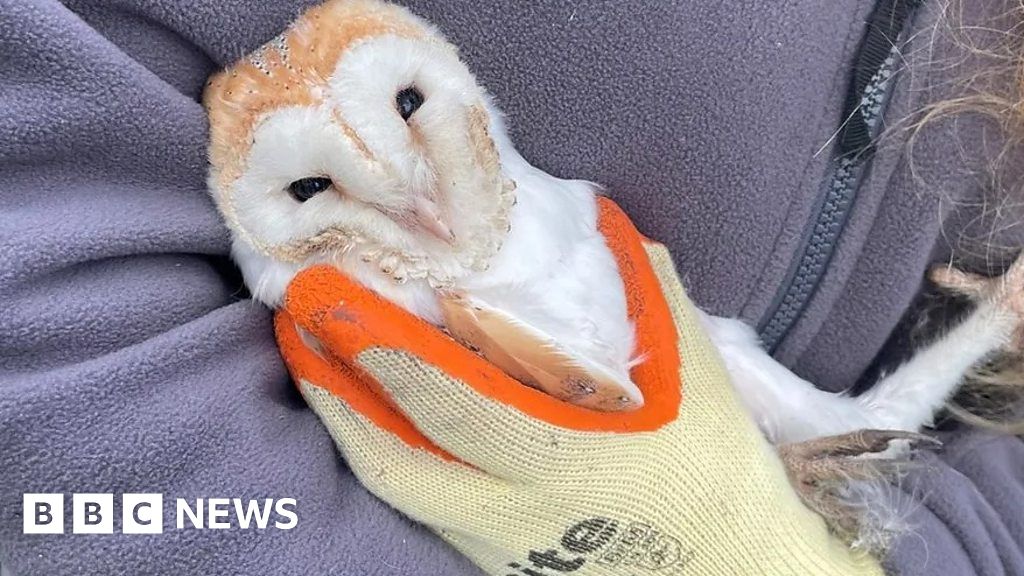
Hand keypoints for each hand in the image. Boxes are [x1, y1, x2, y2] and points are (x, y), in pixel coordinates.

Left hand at [275, 199, 880, 574]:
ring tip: (318, 365)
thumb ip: (647, 299)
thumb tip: (605, 225)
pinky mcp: (499, 565)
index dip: (380, 349)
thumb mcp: (696, 381)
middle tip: (297, 326)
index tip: (328, 299)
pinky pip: (422, 507)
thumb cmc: (719, 473)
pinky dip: (388, 455)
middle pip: (392, 460)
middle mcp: (516, 517)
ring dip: (348, 424)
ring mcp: (501, 549)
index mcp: (565, 464)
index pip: (448, 403)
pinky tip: (374, 416)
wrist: (735, 574)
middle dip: (332, 389)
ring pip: (397, 489)